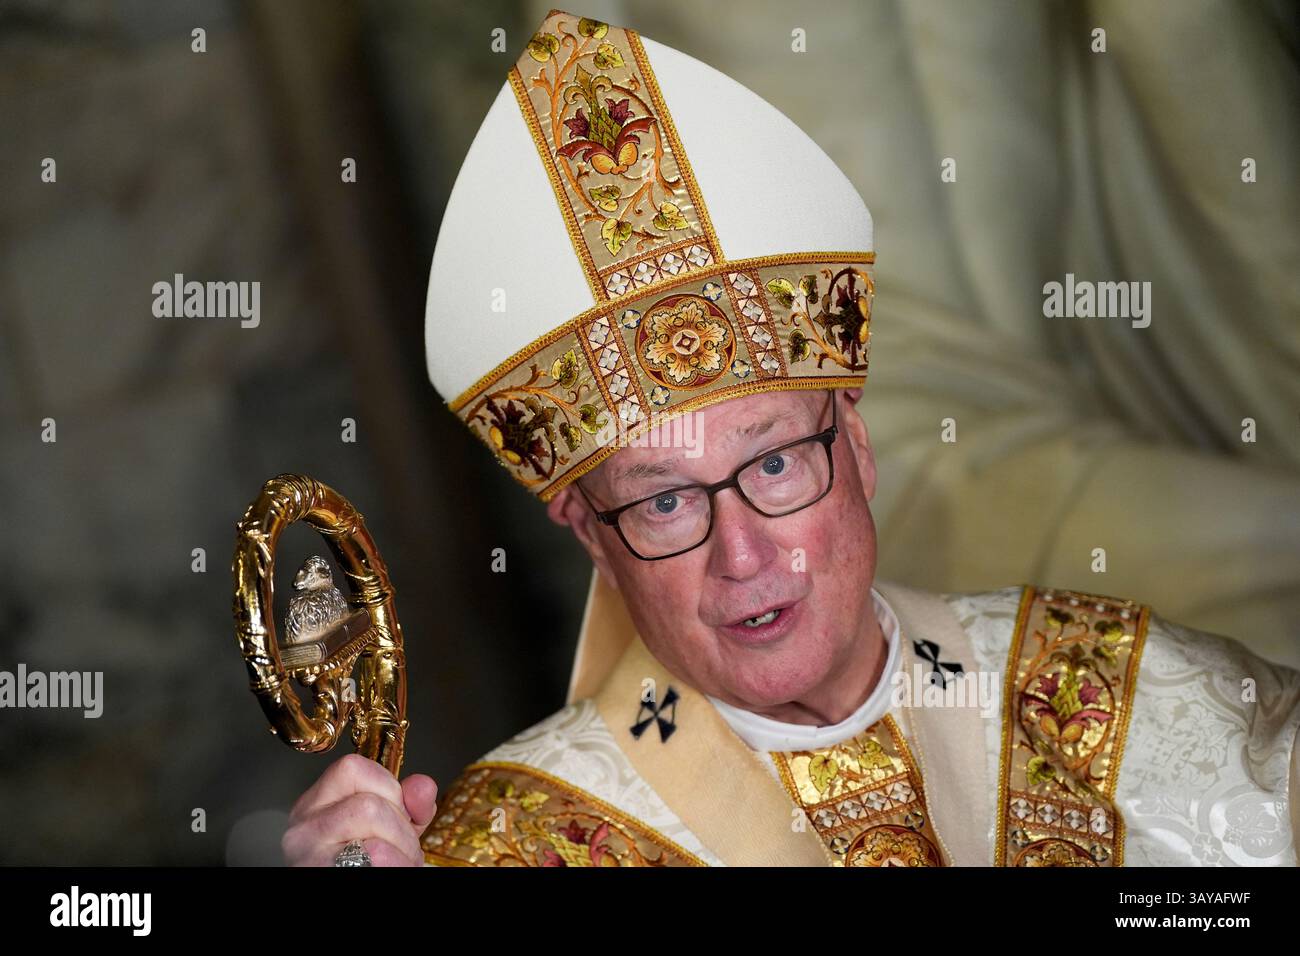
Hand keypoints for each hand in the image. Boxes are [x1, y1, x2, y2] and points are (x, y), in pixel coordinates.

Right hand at [282, 753, 437, 865]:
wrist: (349, 890)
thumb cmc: (363, 868)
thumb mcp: (387, 829)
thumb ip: (406, 804)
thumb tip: (422, 787)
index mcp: (314, 807)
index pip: (352, 767)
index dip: (388, 787)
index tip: (397, 813)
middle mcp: (302, 829)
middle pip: (370, 803)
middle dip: (403, 828)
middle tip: (403, 852)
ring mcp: (307, 857)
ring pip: (372, 825)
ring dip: (402, 849)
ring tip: (398, 864)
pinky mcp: (321, 874)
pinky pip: (375, 858)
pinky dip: (395, 865)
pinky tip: (388, 873)